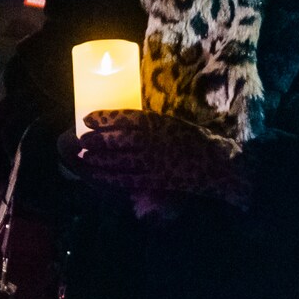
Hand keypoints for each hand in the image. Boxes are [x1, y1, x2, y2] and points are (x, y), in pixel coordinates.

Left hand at [71, 109, 249, 206]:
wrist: (215, 164)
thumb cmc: (192, 140)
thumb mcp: (169, 123)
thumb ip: (147, 124)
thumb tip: (117, 125)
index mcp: (157, 123)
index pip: (124, 118)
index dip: (103, 119)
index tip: (87, 119)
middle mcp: (153, 141)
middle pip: (117, 140)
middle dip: (96, 140)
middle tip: (82, 140)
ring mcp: (153, 163)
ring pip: (118, 160)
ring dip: (98, 159)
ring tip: (85, 156)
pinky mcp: (154, 181)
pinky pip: (126, 179)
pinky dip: (108, 177)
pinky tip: (96, 174)